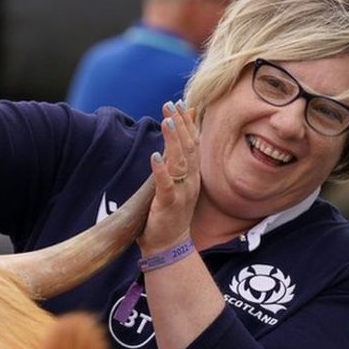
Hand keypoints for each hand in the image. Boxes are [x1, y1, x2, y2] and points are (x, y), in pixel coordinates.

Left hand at [138, 100, 199, 255]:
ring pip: (180, 162)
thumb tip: (178, 138)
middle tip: (170, 105)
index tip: (178, 103)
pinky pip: (166, 185)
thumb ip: (178, 158)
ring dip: (173, 141)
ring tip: (167, 121)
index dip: (187, 122)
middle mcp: (190, 181)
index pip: (193, 143)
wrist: (168, 246)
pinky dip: (161, 170)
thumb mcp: (176, 181)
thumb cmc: (170, 212)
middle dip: (180, 125)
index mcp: (192, 175)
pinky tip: (155, 156)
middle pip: (189, 148)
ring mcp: (181, 193)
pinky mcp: (168, 205)